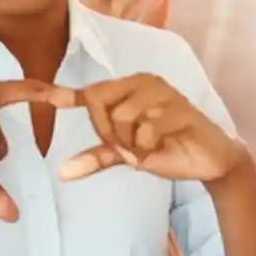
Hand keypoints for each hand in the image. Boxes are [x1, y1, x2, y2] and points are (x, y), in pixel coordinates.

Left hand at [58, 73, 246, 182]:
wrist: (210, 161)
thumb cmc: (168, 150)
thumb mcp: (128, 154)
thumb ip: (98, 157)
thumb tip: (62, 173)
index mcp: (130, 88)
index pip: (92, 91)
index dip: (67, 95)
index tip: (45, 97)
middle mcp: (144, 82)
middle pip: (99, 101)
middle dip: (106, 132)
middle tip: (127, 147)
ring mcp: (163, 93)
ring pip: (121, 116)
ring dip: (130, 142)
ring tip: (147, 148)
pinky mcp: (179, 109)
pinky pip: (145, 130)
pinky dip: (147, 147)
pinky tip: (161, 149)